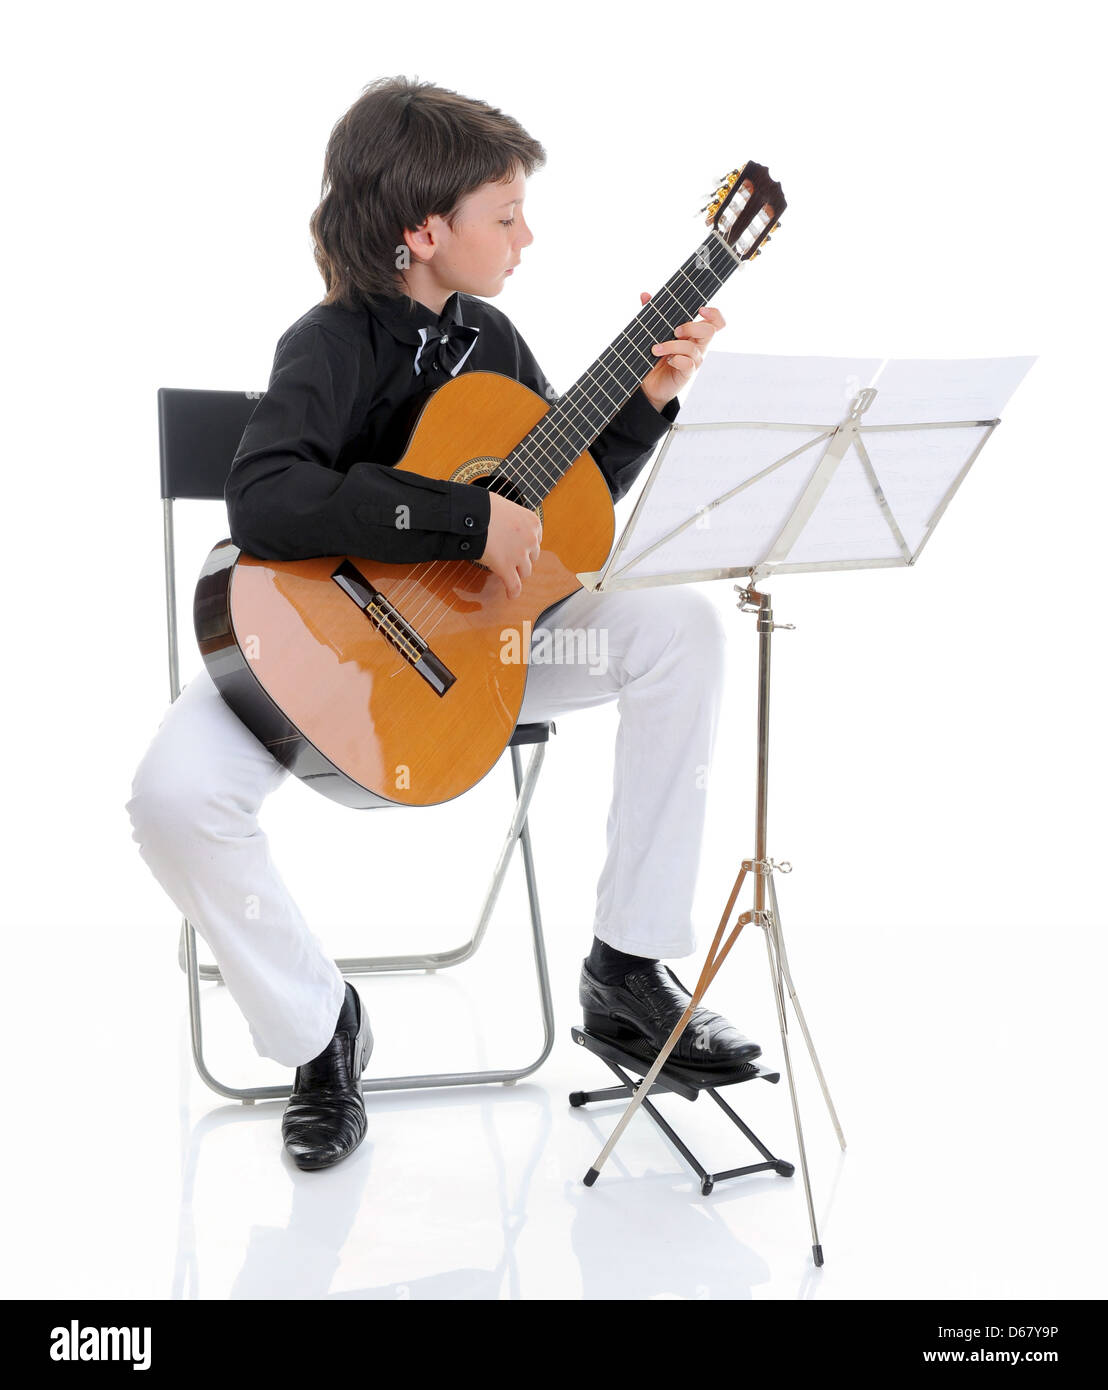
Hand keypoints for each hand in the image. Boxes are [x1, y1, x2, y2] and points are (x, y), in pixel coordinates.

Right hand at [481, 491, 541, 599]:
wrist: (470, 514)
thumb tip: (506, 525)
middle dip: (521, 558)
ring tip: (505, 572)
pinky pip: (514, 585)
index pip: (536, 540)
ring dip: (516, 572)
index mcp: (532, 522)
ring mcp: (519, 554)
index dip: (525, 544)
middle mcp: (530, 539)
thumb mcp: (505, 506)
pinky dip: (513, 591)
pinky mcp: (506, 567)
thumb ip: (512, 518)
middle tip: (508, 556)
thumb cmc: (482, 507)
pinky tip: (510, 594)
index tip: (517, 546)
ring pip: (524, 572)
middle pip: (532, 557)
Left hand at [638, 295, 725, 410]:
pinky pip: (688, 364)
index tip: (700, 309)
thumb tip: (645, 295)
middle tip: (674, 331)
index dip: (713, 314)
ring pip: (692, 348)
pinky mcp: (687, 373)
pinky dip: (676, 360)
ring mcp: (694, 360)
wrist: (650, 383)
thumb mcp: (655, 333)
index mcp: (694, 333)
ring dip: (672, 345)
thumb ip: (653, 315)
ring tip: (656, 349)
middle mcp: (698, 346)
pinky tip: (667, 360)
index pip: (715, 322)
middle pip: (709, 331)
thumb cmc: (656, 357)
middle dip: (691, 327)